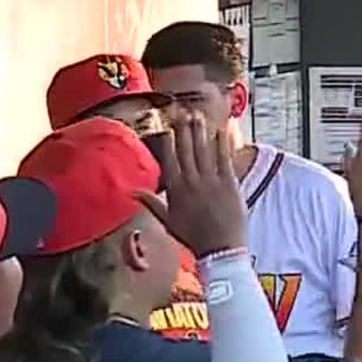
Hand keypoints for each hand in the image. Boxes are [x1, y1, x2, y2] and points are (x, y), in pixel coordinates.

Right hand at [135, 111, 246, 256]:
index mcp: (176, 190)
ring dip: (200, 131)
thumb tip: (132, 191)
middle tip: (181, 112)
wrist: (220, 249)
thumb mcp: (168, 221)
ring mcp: (211, 181)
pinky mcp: (229, 183)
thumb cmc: (194, 237)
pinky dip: (222, 143)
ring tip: (197, 115)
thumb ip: (151, 203)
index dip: (167, 142)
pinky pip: (224, 158)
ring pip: (203, 150)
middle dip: (183, 130)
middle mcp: (191, 182)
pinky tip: (220, 129)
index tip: (165, 126)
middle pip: (186, 150)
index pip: (169, 160)